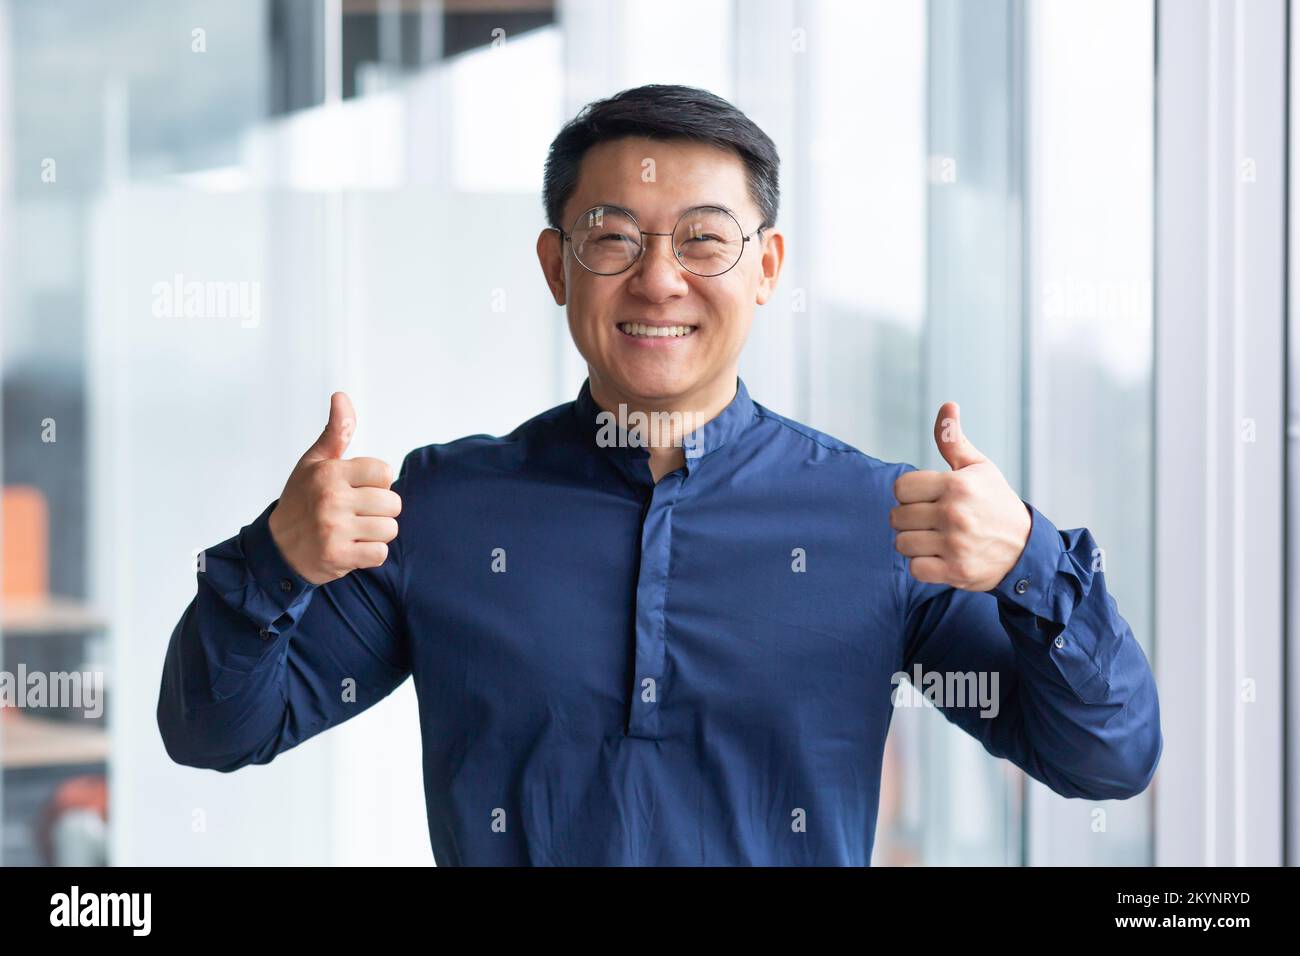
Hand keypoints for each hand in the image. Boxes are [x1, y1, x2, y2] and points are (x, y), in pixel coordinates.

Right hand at [268, 392, 400, 585]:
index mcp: (329, 472)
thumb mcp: (314, 462)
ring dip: (376, 533)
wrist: (276, 548)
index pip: (385, 472)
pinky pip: (380, 554)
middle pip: (393, 503)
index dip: (376, 483)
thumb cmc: (301, 501)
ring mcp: (334, 529)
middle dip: (380, 510)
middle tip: (356, 513)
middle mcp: (331, 499)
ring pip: (389, 529)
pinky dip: (370, 554)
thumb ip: (335, 431)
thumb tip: (341, 396)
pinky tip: (352, 548)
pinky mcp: (338, 556)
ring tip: (353, 531)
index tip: (357, 489)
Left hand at [890, 401, 1031, 590]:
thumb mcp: (979, 468)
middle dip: (910, 518)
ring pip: (902, 543)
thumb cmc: (995, 503)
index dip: (910, 493)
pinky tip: (940, 557)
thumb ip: (954, 441)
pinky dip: (923, 565)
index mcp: (957, 485)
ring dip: (914, 543)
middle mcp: (955, 514)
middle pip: (897, 516)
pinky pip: (915, 568)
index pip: (901, 487)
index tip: (927, 497)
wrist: (1026, 548)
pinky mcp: (956, 572)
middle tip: (933, 520)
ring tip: (935, 539)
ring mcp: (955, 545)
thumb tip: (947, 405)